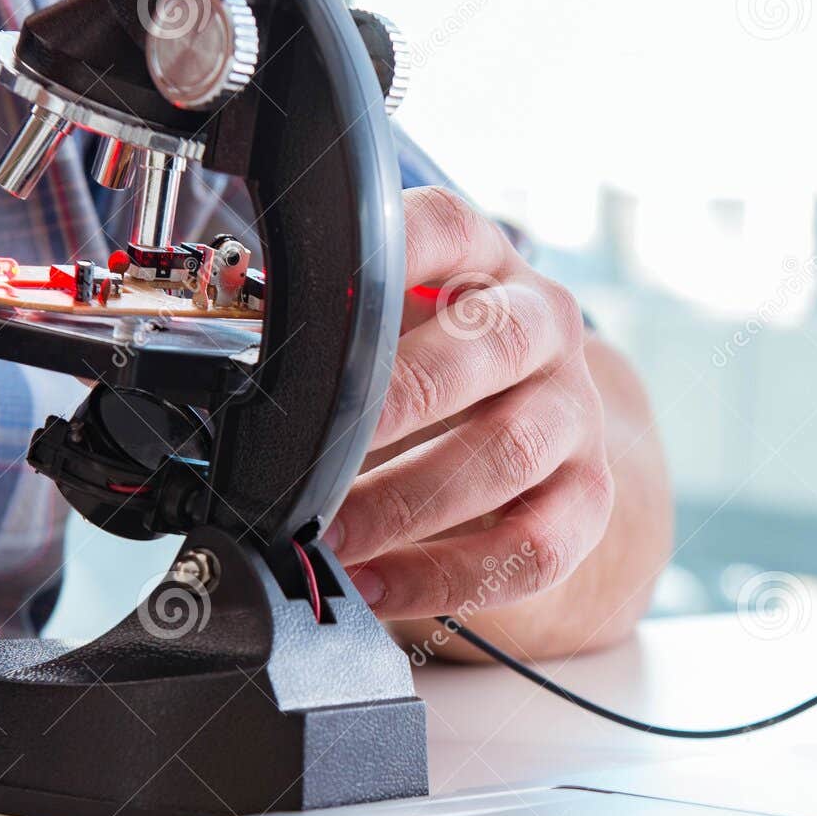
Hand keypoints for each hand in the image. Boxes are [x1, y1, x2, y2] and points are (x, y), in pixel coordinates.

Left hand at [326, 188, 613, 621]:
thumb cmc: (432, 372)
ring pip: (510, 451)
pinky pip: (531, 547)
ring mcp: (573, 411)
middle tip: (311, 456)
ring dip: (405, 504)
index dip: (387, 258)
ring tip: (329, 537)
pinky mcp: (590, 496)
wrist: (539, 433)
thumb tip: (226, 363)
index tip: (315, 302)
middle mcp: (542, 324)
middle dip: (392, 403)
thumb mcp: (390, 328)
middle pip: (490, 344)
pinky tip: (376, 586)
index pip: (443, 229)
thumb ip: (331, 334)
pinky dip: (444, 576)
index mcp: (480, 263)